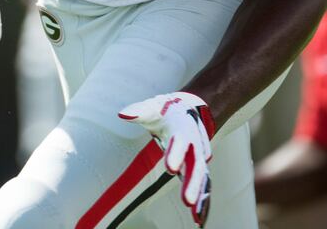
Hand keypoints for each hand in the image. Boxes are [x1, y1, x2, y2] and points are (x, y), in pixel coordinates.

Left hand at [119, 92, 215, 225]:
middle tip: (186, 201)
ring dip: (200, 196)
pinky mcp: (198, 168)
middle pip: (195, 165)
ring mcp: (198, 157)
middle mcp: (194, 145)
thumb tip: (122, 114)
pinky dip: (203, 202)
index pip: (179, 143)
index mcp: (182, 129)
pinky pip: (203, 185)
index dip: (175, 154)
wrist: (189, 109)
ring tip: (196, 215)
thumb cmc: (166, 111)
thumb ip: (139, 111)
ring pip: (202, 178)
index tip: (170, 168)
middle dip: (192, 183)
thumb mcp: (152, 108)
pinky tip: (198, 220)